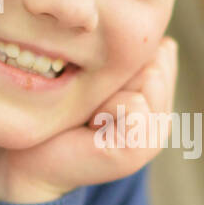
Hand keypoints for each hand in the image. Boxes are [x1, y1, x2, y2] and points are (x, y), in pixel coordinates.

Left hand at [0, 36, 177, 203]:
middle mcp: (163, 119)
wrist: (35, 162)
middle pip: (157, 63)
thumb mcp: (103, 81)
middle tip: (94, 104)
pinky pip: (135, 104)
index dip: (124, 59)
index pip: (164, 52)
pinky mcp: (142, 150)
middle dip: (118, 74)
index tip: (100, 87)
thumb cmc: (63, 117)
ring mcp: (155, 137)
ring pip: (150, 79)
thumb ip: (133, 63)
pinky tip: (94, 129)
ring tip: (94, 116)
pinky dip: (107, 111)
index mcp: (158, 101)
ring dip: (111, 92)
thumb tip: (168, 42)